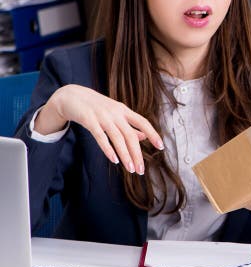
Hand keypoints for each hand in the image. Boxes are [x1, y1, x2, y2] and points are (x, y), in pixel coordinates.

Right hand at [35, 84, 163, 174]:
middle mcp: (116, 113)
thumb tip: (145, 136)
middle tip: (141, 170)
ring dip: (125, 155)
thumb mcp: (116, 114)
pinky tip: (114, 160)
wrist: (72, 96)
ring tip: (131, 169)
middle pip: (130, 135)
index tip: (161, 147)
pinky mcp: (89, 121)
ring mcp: (103, 117)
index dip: (153, 134)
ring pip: (118, 138)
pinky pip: (100, 137)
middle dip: (137, 154)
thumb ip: (130, 125)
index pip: (143, 122)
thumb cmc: (97, 108)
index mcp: (124, 111)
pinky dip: (108, 149)